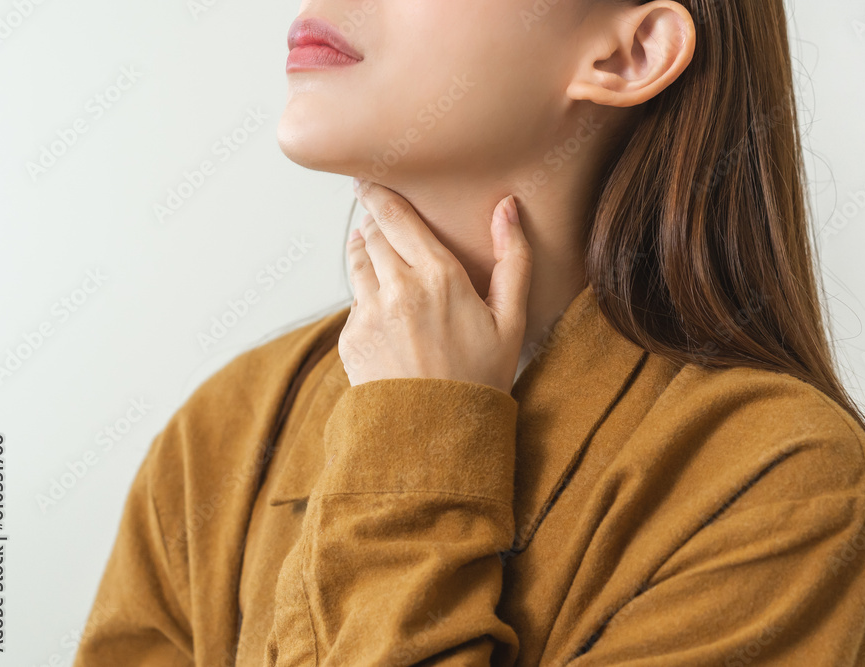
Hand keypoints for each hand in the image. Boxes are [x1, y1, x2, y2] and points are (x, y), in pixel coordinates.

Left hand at [340, 179, 532, 393]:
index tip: (370, 180)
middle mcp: (398, 289)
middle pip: (372, 233)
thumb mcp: (511, 320)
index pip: (396, 217)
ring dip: (364, 250)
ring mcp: (368, 313)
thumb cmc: (481, 376)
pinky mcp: (351, 337)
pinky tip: (385, 308)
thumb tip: (507, 206)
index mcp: (439, 277)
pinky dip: (365, 295)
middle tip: (378, 214)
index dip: (378, 193)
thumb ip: (513, 258)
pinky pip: (353, 301)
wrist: (437, 435)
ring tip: (374, 249)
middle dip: (374, 221)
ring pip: (356, 261)